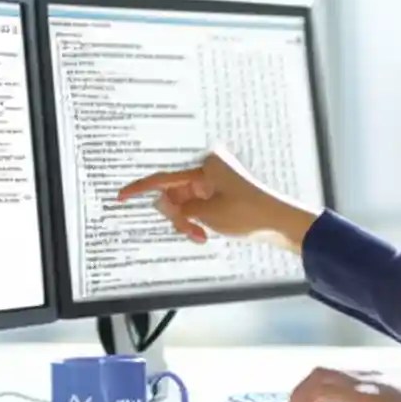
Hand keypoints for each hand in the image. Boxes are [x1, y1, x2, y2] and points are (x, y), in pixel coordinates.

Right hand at [116, 147, 319, 251]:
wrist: (279, 222)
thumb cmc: (249, 213)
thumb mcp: (207, 214)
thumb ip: (180, 210)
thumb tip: (165, 207)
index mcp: (205, 165)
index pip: (164, 178)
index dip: (140, 188)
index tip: (121, 196)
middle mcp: (207, 169)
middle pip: (173, 194)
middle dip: (177, 216)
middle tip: (191, 232)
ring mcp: (212, 182)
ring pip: (182, 204)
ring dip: (187, 222)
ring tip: (200, 236)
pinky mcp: (217, 193)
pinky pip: (194, 207)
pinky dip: (196, 221)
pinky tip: (204, 233)